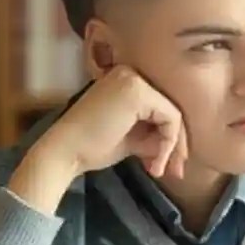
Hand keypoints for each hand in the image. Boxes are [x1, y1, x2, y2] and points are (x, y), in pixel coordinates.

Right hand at [8, 66, 188, 213]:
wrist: (65, 151)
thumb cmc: (92, 147)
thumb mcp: (132, 138)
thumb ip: (154, 136)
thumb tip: (179, 150)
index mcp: (127, 81)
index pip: (161, 106)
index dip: (169, 137)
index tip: (165, 164)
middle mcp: (131, 73)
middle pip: (169, 109)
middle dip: (176, 144)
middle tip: (175, 172)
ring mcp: (134, 79)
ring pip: (173, 114)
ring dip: (172, 147)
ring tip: (158, 170)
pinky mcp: (138, 91)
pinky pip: (170, 117)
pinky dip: (168, 143)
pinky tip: (154, 163)